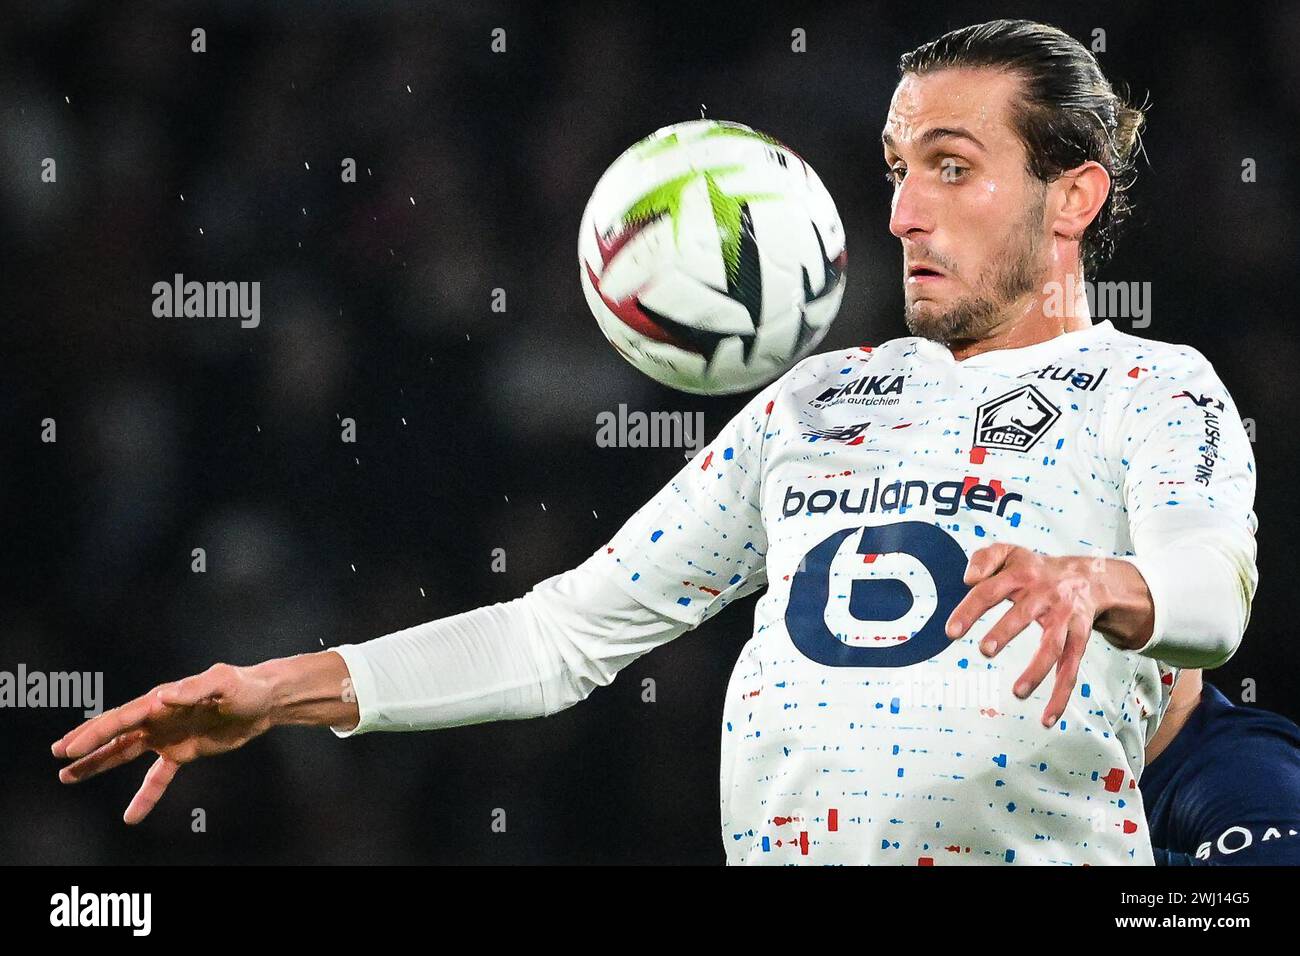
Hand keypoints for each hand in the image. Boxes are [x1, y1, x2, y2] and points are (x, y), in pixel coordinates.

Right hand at [51, 663, 277, 823]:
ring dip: (99, 764)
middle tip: (58, 755)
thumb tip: (163, 696)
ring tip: (69, 776)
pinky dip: (145, 795)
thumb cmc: (245, 686)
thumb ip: (194, 689)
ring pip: (125, 753)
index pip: (122, 718)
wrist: (266, 700)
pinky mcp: (183, 752)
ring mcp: (168, 736)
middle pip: (115, 733)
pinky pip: (158, 777)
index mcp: (163, 701)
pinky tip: (132, 815)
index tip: (68, 747)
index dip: (95, 732)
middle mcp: (158, 717)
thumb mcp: (223, 683)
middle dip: (87, 743)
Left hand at [944, 544, 1099, 727]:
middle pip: (1023, 614)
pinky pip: (1071, 669)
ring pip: (1054, 646)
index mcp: (1021, 574)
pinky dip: (1061, 695)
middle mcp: (1045, 596)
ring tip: (1017, 692)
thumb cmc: (1035, 569)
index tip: (951, 632)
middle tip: (985, 650)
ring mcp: (1064, 619)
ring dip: (1037, 670)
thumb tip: (967, 578)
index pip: (989, 590)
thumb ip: (984, 558)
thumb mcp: (1009, 552)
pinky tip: (1048, 718)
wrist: (1089, 576)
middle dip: (1005, 632)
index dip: (970, 610)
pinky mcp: (1079, 639)